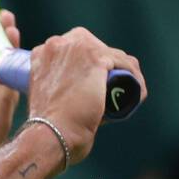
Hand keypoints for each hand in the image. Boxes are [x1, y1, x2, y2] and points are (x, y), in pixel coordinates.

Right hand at [26, 27, 145, 164]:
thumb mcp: (44, 97)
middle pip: (95, 47)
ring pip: (114, 56)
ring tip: (127, 96)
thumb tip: (79, 90)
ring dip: (125, 74)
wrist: (50, 135)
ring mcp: (78, 48)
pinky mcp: (97, 58)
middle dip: (107, 66)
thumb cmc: (46, 127)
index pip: (75, 49)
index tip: (94, 84)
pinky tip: (137, 95)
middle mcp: (57, 44)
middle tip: (112, 90)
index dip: (86, 66)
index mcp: (42, 52)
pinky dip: (135, 80)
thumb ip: (56, 85)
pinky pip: (126, 64)